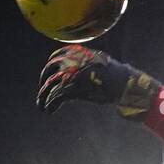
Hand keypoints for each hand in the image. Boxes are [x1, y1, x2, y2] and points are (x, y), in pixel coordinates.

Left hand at [37, 46, 162, 118]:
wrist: (122, 82)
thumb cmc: (114, 75)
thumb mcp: (98, 62)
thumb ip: (86, 63)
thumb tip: (82, 70)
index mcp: (76, 52)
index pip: (56, 57)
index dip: (50, 67)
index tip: (49, 76)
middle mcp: (69, 61)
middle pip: (49, 71)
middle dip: (44, 83)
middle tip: (43, 93)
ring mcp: (68, 74)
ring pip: (49, 86)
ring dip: (43, 97)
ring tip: (41, 106)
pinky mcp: (70, 88)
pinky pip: (55, 97)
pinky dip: (50, 105)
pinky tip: (49, 111)